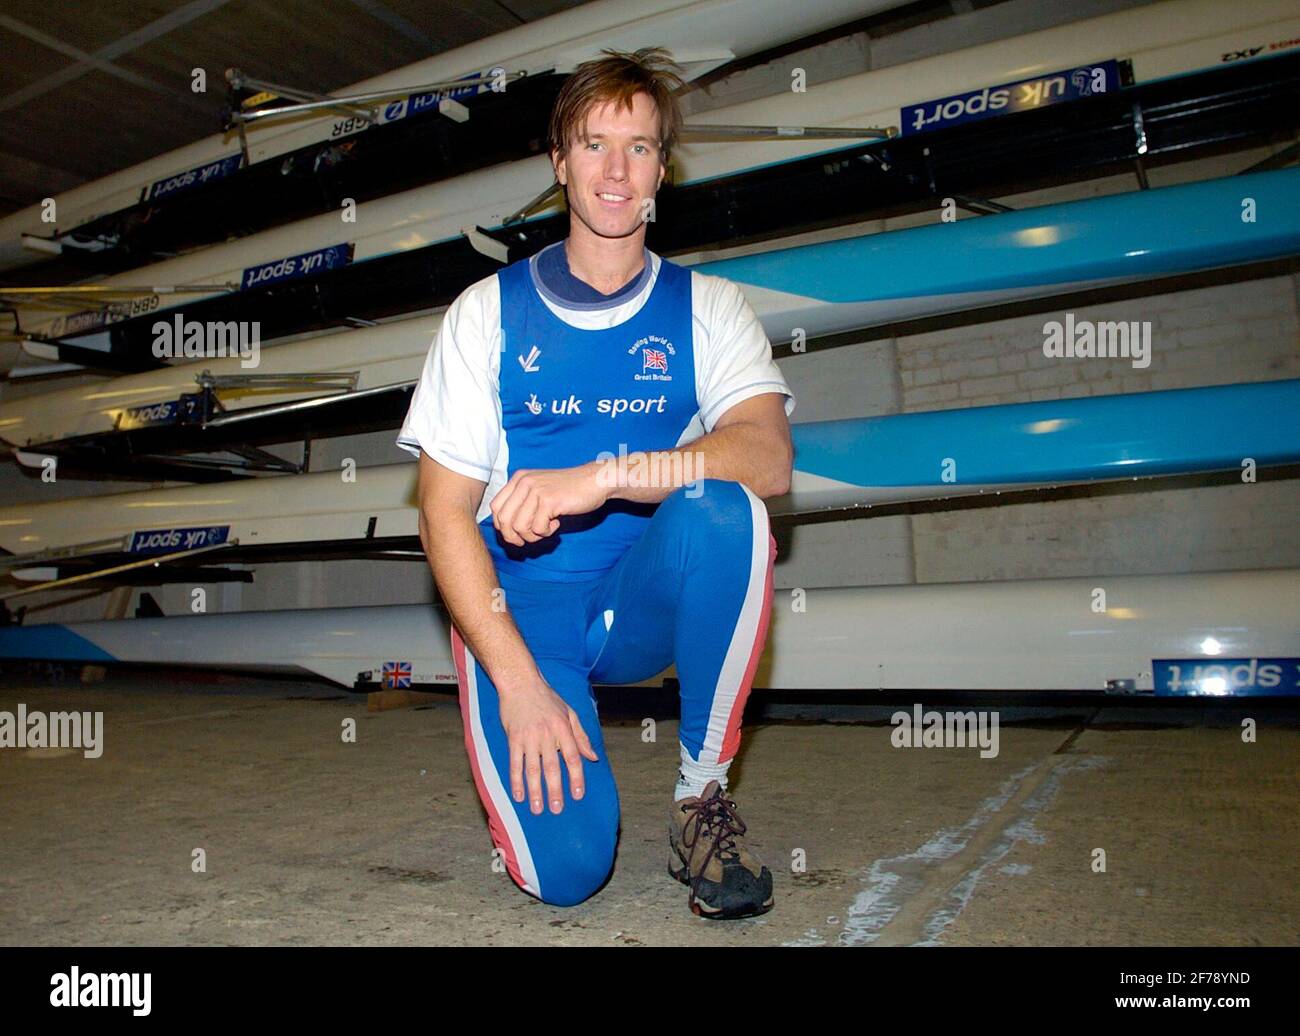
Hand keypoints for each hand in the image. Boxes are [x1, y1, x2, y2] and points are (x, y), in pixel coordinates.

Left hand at [490, 462, 609, 546]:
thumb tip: (506, 530)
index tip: (516, 534)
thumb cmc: (568, 490)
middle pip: (503, 519)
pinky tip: (557, 523)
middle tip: (529, 539)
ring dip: (533, 535)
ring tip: (547, 529)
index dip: (503, 526)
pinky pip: (537, 528)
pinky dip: (547, 532)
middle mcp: (524, 482)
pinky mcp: (549, 500)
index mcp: (518, 479)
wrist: (594, 481)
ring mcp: (535, 490)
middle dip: (514, 536)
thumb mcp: (539, 490)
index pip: (495, 507)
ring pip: (519, 527)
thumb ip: (522, 504)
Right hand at [498, 679, 598, 813]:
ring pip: (533, 769)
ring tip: (537, 809)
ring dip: (535, 791)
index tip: (577, 795)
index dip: (576, 778)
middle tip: (557, 809)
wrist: (521, 683)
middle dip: (555, 790)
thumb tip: (593, 757)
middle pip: (552, 767)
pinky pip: (515, 763)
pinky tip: (518, 795)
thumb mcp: (570, 713)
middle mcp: (547, 735)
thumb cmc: (547, 698)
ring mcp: (529, 737)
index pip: (572, 758)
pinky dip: (516, 780)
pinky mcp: (513, 738)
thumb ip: (581, 736)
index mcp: (563, 729)